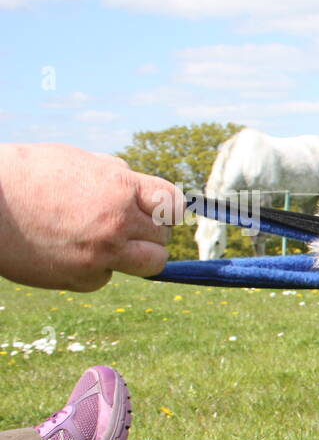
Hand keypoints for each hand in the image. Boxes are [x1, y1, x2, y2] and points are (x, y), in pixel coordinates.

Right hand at [0, 143, 183, 291]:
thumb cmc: (25, 175)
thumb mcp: (76, 161)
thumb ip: (114, 175)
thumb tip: (139, 185)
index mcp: (119, 186)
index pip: (173, 203)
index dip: (168, 208)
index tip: (160, 213)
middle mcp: (117, 222)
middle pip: (163, 237)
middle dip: (148, 232)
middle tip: (125, 228)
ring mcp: (102, 253)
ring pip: (150, 264)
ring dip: (137, 257)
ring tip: (110, 244)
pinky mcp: (84, 278)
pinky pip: (107, 277)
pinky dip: (95, 268)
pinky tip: (68, 253)